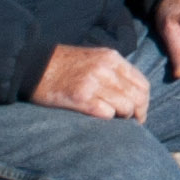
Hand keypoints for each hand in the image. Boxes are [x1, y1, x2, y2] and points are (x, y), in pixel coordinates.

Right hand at [30, 43, 151, 119]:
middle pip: (137, 97)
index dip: (145, 102)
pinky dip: (107, 119)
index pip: (142, 83)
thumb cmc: (64, 64)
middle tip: (132, 122)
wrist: (34, 65)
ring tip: (114, 120)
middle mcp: (105, 68)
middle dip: (138, 113)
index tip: (139, 112)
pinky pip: (106, 113)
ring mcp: (93, 83)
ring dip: (123, 118)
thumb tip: (133, 94)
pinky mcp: (80, 97)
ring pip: (125, 107)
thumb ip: (114, 71)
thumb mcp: (95, 58)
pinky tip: (99, 117)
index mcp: (111, 58)